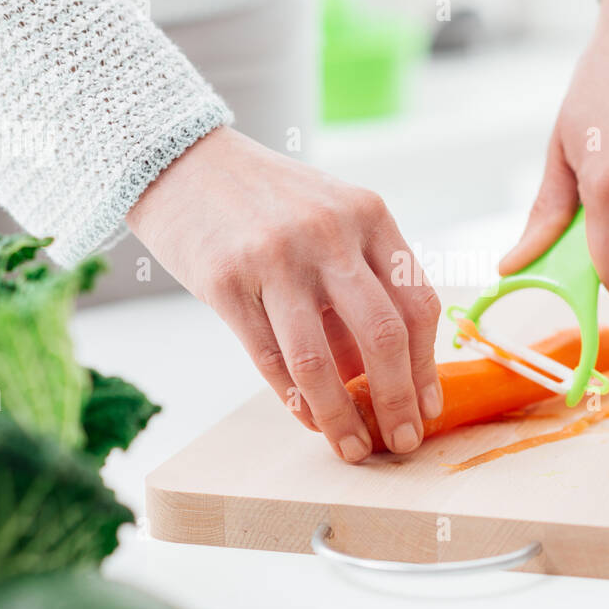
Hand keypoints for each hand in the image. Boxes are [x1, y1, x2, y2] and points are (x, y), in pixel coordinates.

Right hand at [127, 127, 441, 461]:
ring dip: (342, 417)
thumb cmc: (266, 200)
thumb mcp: (330, 219)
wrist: (180, 159)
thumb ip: (360, 284)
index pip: (417, 302)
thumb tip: (384, 375)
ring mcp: (275, 257)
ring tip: (352, 448)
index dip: (427, 366)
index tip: (428, 407)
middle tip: (404, 442)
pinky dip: (294, 400)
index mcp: (369, 214)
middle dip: (400, 400)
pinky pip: (269, 359)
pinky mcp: (225, 282)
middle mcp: (329, 233)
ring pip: (321, 361)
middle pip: (383, 335)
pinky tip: (309, 419)